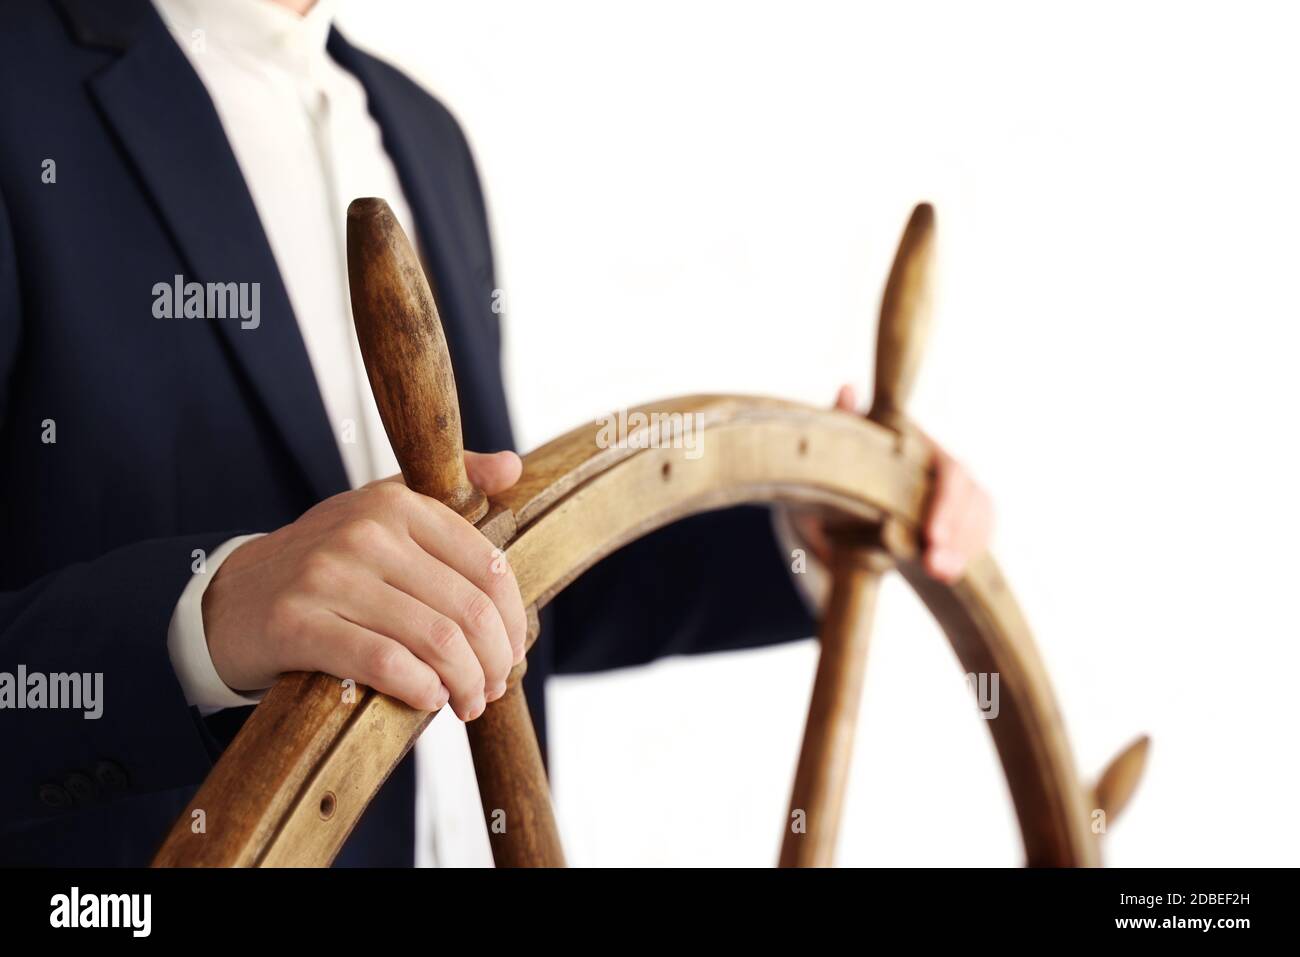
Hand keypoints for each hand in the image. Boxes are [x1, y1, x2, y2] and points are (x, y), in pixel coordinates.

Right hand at [201, 450, 525, 719]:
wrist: (230, 598)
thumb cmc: (324, 563)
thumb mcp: (380, 510)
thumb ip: (450, 485)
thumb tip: (512, 466)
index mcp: (396, 503)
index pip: (487, 565)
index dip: (512, 619)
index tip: (512, 652)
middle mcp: (365, 532)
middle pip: (466, 607)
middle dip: (493, 659)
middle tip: (493, 688)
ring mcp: (329, 576)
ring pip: (434, 638)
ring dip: (465, 682)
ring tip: (468, 702)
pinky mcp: (298, 623)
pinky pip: (384, 662)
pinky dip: (420, 689)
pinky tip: (429, 700)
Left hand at [796, 385, 993, 582]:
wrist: (853, 498)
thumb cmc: (851, 468)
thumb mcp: (843, 452)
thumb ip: (846, 424)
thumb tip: (846, 389)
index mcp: (926, 449)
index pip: (951, 473)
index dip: (946, 504)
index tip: (931, 535)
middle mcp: (950, 470)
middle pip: (969, 502)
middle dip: (956, 535)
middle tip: (934, 566)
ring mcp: (962, 496)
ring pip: (977, 522)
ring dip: (960, 551)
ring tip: (939, 573)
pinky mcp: (965, 520)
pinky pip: (977, 537)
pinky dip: (963, 557)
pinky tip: (948, 574)